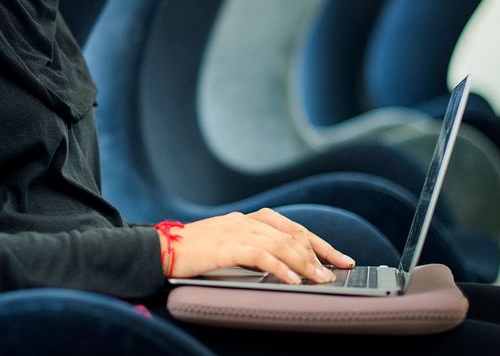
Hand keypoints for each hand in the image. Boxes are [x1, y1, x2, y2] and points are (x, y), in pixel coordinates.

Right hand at [159, 208, 355, 283]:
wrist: (159, 248)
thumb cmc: (192, 252)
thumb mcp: (227, 246)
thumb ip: (252, 250)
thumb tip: (286, 267)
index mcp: (247, 218)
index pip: (293, 228)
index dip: (320, 243)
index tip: (340, 258)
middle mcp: (245, 220)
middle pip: (292, 234)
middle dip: (318, 253)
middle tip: (335, 272)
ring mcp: (235, 230)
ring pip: (280, 243)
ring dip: (304, 263)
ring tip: (319, 279)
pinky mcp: (225, 245)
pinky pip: (260, 255)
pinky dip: (280, 267)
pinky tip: (292, 280)